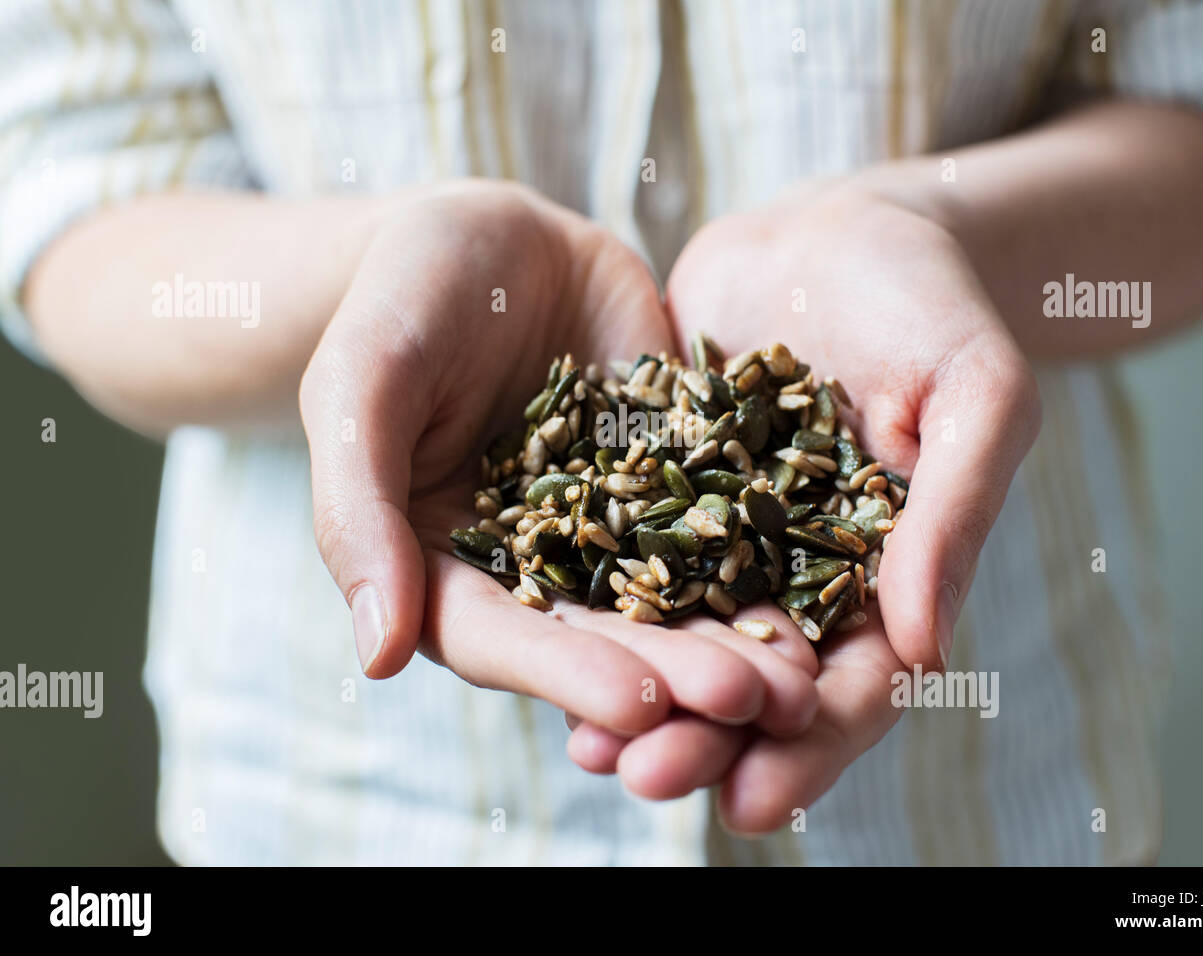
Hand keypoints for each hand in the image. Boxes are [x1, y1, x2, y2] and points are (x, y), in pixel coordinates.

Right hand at [299, 181, 816, 738]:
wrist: (489, 236)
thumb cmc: (398, 301)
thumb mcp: (362, 388)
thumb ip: (359, 512)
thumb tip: (379, 655)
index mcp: (450, 568)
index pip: (504, 640)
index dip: (569, 676)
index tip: (642, 704)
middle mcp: (539, 567)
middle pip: (606, 637)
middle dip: (681, 673)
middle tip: (757, 700)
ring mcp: (616, 524)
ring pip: (677, 596)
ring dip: (738, 639)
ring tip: (806, 675)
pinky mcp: (678, 476)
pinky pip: (727, 518)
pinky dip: (771, 555)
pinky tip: (829, 586)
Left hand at [566, 186, 1040, 829]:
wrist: (836, 227)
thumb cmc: (931, 300)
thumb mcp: (975, 391)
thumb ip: (954, 512)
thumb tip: (927, 651)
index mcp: (894, 574)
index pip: (860, 685)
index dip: (811, 746)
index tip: (753, 798)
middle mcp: (806, 574)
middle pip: (759, 683)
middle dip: (707, 740)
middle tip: (646, 779)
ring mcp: (731, 536)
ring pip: (687, 637)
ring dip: (643, 697)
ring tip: (588, 749)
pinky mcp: (665, 491)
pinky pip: (626, 560)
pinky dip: (596, 606)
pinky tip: (547, 641)